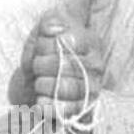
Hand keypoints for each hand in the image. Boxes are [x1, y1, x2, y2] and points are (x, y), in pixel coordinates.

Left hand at [22, 9, 102, 123]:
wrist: (39, 81)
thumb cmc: (44, 53)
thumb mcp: (44, 31)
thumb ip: (51, 23)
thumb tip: (54, 30)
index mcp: (89, 42)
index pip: (69, 41)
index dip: (47, 45)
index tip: (40, 48)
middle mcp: (96, 65)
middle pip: (66, 65)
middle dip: (42, 66)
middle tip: (37, 67)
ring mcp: (92, 89)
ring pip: (68, 88)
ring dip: (44, 85)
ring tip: (38, 83)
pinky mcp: (84, 110)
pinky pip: (68, 110)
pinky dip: (49, 106)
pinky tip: (41, 100)